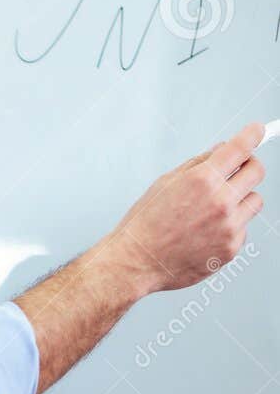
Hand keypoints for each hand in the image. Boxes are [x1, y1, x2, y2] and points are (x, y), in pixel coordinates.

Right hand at [106, 122, 264, 295]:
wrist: (136, 262)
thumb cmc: (145, 224)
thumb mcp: (166, 183)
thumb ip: (198, 164)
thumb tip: (222, 151)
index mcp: (202, 180)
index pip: (241, 148)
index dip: (252, 134)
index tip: (256, 131)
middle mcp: (220, 202)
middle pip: (257, 172)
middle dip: (248, 166)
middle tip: (238, 169)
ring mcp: (228, 227)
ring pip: (255, 201)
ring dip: (241, 198)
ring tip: (216, 208)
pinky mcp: (231, 249)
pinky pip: (243, 228)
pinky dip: (230, 226)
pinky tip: (207, 231)